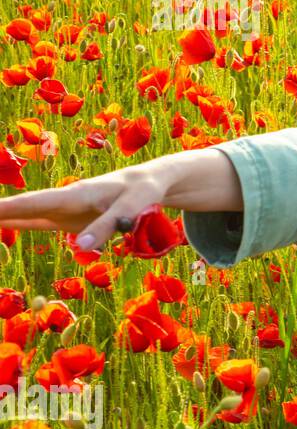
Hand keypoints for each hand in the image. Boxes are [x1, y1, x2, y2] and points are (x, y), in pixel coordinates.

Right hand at [0, 165, 167, 253]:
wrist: (151, 182)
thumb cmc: (145, 191)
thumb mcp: (135, 207)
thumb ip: (109, 225)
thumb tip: (81, 247)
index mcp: (74, 194)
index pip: (31, 203)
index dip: (3, 209)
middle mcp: (61, 200)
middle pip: (18, 209)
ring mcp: (60, 210)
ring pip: (21, 216)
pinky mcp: (66, 219)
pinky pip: (34, 222)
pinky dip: (13, 224)